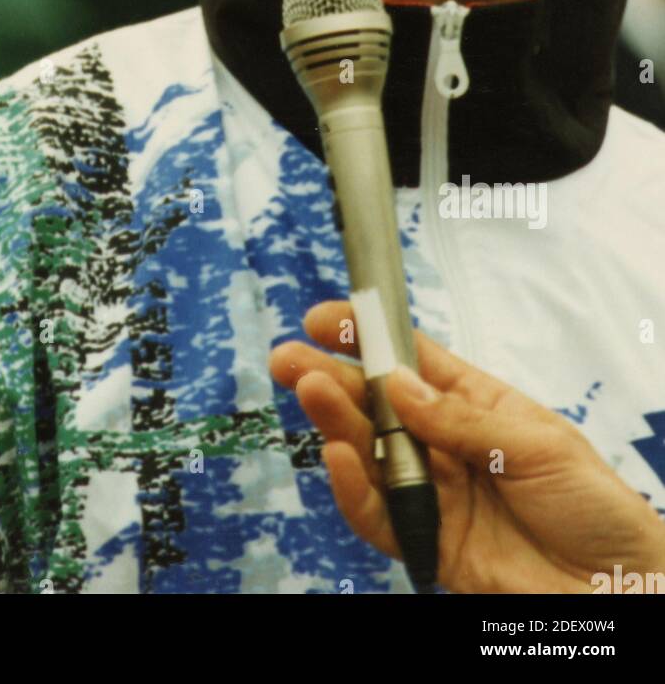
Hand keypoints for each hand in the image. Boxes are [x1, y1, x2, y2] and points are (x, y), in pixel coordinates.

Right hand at [270, 301, 664, 593]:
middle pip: (376, 406)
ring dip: (335, 423)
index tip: (326, 318)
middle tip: (289, 358)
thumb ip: (461, 418)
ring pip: (369, 455)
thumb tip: (397, 384)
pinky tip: (339, 457)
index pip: (411, 361)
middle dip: (330, 378)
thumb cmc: (594, 507)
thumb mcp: (537, 444)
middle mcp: (445, 445)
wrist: (617, 588)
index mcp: (476, 405)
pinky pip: (379, 515)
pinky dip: (354, 489)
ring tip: (309, 391)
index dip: (367, 337)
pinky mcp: (428, 543)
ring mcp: (434, 493)